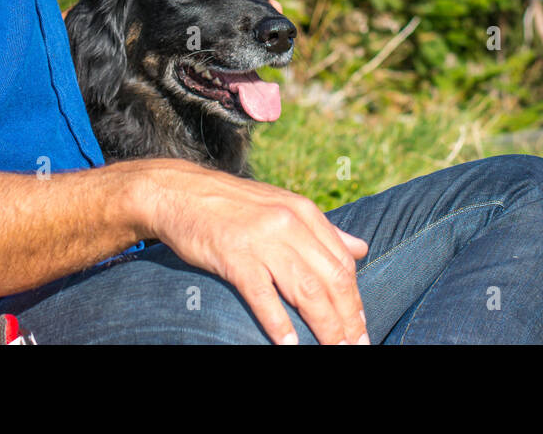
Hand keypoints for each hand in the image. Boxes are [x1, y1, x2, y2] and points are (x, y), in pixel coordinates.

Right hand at [141, 160, 369, 343]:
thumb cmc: (233, 205)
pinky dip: (278, 322)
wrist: (180, 192)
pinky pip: (263, 294)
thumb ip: (323, 231)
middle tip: (358, 345)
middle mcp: (289, 224)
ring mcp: (262, 240)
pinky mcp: (234, 256)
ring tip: (335, 349)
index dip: (355, 298)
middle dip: (348, 318)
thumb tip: (362, 248)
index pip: (342, 261)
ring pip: (306, 289)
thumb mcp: (283, 208)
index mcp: (304, 212)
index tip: (362, 324)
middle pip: (331, 278)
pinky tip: (289, 343)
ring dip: (325, 326)